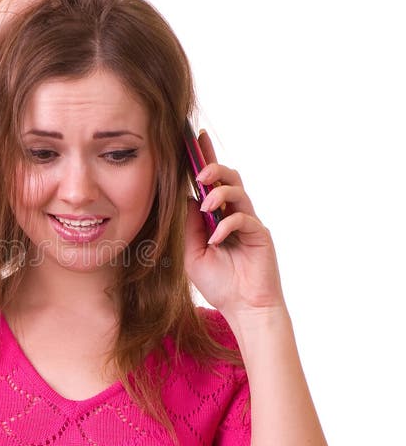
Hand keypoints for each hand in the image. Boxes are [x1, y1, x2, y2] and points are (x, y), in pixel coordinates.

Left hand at [183, 129, 285, 319]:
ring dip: (219, 193)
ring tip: (206, 205)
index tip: (196, 138)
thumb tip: (185, 198)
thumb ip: (188, 226)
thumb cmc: (219, 281)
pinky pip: (244, 219)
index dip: (205, 159)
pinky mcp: (260, 235)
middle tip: (199, 174)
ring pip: (238, 192)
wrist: (243, 307)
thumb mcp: (192, 253)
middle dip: (213, 168)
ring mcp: (249, 222)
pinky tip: (216, 239)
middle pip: (229, 178)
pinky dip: (227, 225)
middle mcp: (235, 213)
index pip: (211, 182)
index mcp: (217, 215)